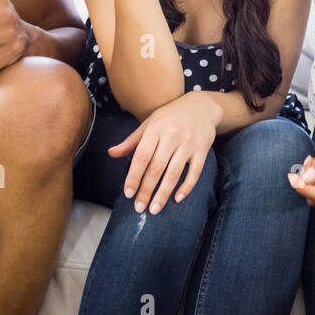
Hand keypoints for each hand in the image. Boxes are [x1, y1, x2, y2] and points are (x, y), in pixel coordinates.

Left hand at [109, 91, 221, 213]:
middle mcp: (172, 135)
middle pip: (157, 168)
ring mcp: (189, 143)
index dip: (134, 176)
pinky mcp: (203, 149)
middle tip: (139, 208)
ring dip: (163, 193)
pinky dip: (186, 187)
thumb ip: (132, 141)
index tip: (128, 194)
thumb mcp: (150, 123)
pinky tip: (177, 198)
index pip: (142, 157)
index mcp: (156, 128)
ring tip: (155, 209)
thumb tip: (111, 153)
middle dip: (146, 190)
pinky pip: (195, 172)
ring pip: (174, 173)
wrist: (202, 106)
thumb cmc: (171, 116)